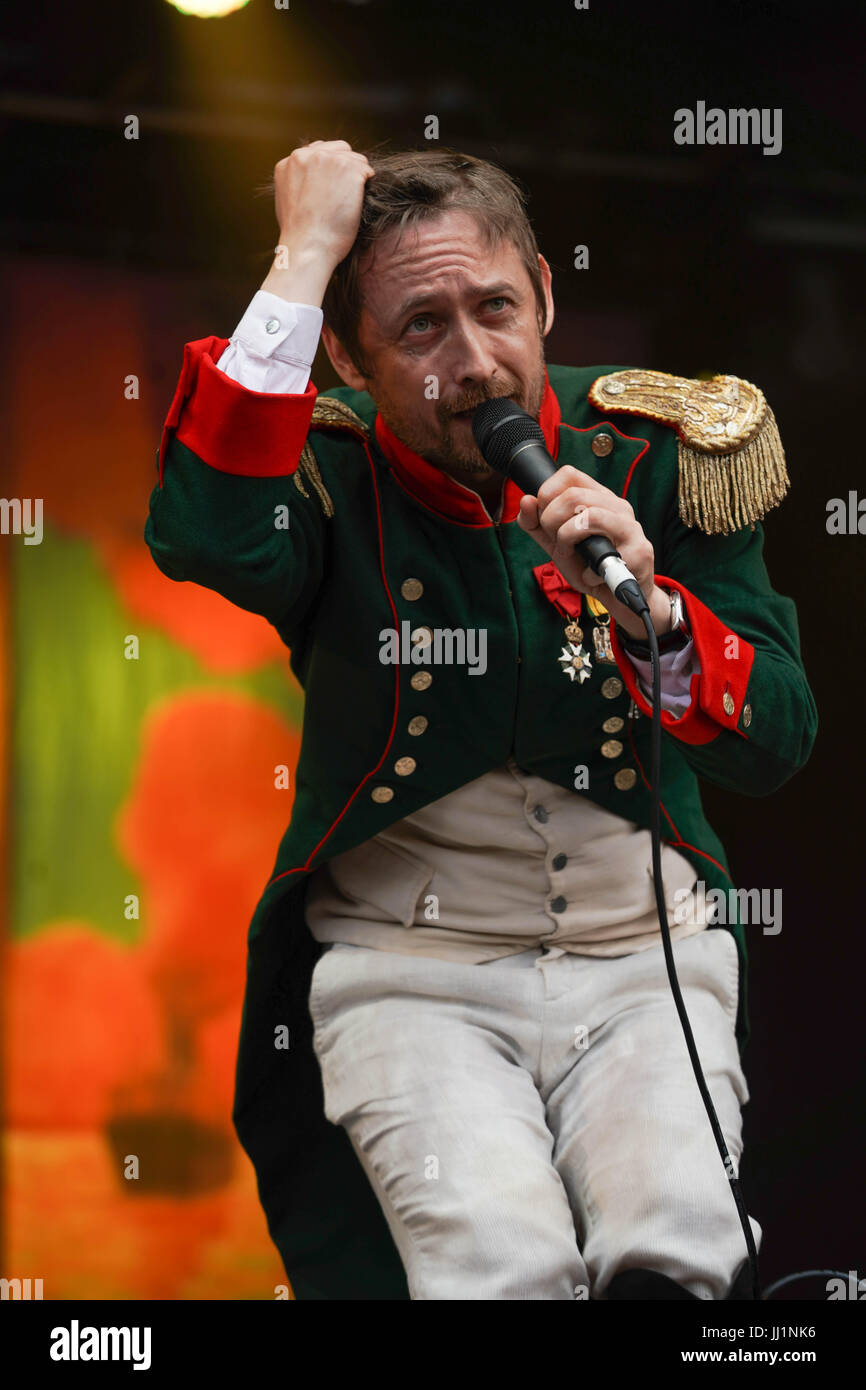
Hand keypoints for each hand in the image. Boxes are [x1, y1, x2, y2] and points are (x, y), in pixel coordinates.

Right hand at [273, 139, 375, 270]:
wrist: (308, 248)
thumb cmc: (301, 235)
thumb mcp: (286, 201)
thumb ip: (298, 181)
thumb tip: (311, 180)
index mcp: (290, 162)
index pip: (319, 151)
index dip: (331, 169)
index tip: (335, 186)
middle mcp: (307, 155)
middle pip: (339, 149)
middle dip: (346, 167)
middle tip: (347, 194)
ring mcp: (328, 160)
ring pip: (356, 159)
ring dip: (357, 178)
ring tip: (350, 203)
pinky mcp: (349, 169)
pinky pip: (367, 171)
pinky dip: (367, 186)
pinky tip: (357, 205)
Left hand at [516, 466, 670, 638]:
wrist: (621, 599)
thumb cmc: (589, 567)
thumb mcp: (556, 544)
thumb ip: (536, 525)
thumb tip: (526, 500)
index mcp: (599, 498)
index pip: (569, 474)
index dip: (547, 493)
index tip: (544, 517)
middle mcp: (618, 506)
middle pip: (572, 495)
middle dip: (551, 521)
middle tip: (556, 541)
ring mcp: (630, 527)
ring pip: (589, 515)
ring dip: (567, 540)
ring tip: (571, 554)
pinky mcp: (640, 552)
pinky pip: (602, 554)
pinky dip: (587, 572)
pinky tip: (591, 577)